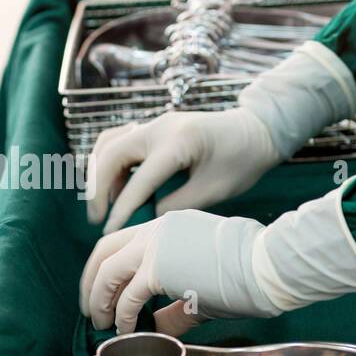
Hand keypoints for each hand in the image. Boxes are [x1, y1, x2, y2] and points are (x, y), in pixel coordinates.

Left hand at [78, 210, 282, 335]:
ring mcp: (156, 245)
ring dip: (99, 300)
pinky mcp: (159, 268)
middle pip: (104, 251)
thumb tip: (156, 327)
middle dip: (91, 283)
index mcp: (168, 226)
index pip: (123, 242)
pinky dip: (122, 316)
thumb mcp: (202, 285)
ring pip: (108, 271)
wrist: (268, 266)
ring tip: (101, 323)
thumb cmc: (248, 274)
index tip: (104, 292)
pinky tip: (125, 330)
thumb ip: (174, 304)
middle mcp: (156, 229)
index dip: (107, 268)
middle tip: (90, 309)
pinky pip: (129, 296)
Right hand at [83, 42, 355, 234]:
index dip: (122, 208)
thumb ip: (176, 206)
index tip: (110, 232)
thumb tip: (145, 218)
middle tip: (98, 219)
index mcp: (179, 142)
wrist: (256, 131)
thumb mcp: (212, 192)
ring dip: (101, 174)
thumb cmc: (241, 162)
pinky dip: (111, 163)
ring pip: (108, 143)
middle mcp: (160, 127)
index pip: (140, 179)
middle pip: (111, 154)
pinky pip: (118, 140)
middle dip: (99, 189)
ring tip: (105, 203)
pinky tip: (119, 187)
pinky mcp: (154, 127)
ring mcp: (155, 123)